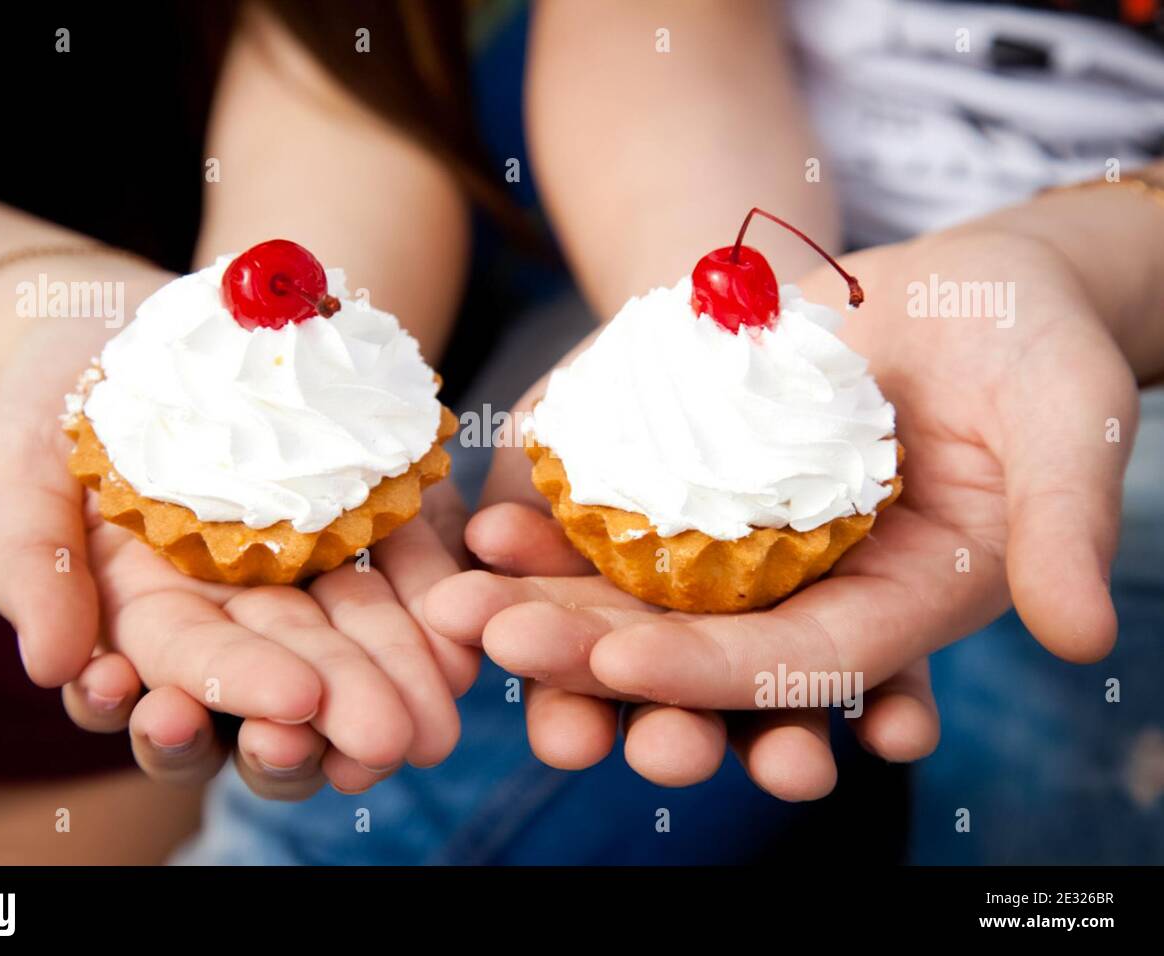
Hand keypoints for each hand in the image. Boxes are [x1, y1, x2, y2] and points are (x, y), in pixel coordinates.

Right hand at [0, 316, 479, 798]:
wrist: (155, 317)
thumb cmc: (70, 395)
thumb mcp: (21, 464)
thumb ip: (29, 561)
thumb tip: (49, 667)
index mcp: (155, 617)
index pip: (193, 668)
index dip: (237, 690)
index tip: (289, 708)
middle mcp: (242, 613)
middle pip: (290, 681)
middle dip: (336, 716)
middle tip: (384, 741)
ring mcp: (316, 573)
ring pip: (361, 643)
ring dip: (400, 680)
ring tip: (437, 718)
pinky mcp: (376, 525)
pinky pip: (415, 570)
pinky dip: (440, 600)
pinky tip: (464, 630)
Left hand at [426, 228, 1137, 796]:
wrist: (976, 291)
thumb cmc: (1036, 348)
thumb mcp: (1066, 421)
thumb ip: (1064, 523)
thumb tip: (1086, 637)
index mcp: (893, 606)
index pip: (794, 663)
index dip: (707, 673)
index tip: (617, 668)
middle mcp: (805, 589)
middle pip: (691, 644)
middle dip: (594, 655)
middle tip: (500, 644)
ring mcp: (745, 539)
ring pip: (635, 590)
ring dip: (547, 597)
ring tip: (462, 597)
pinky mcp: (701, 479)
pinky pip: (618, 510)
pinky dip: (551, 518)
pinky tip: (481, 516)